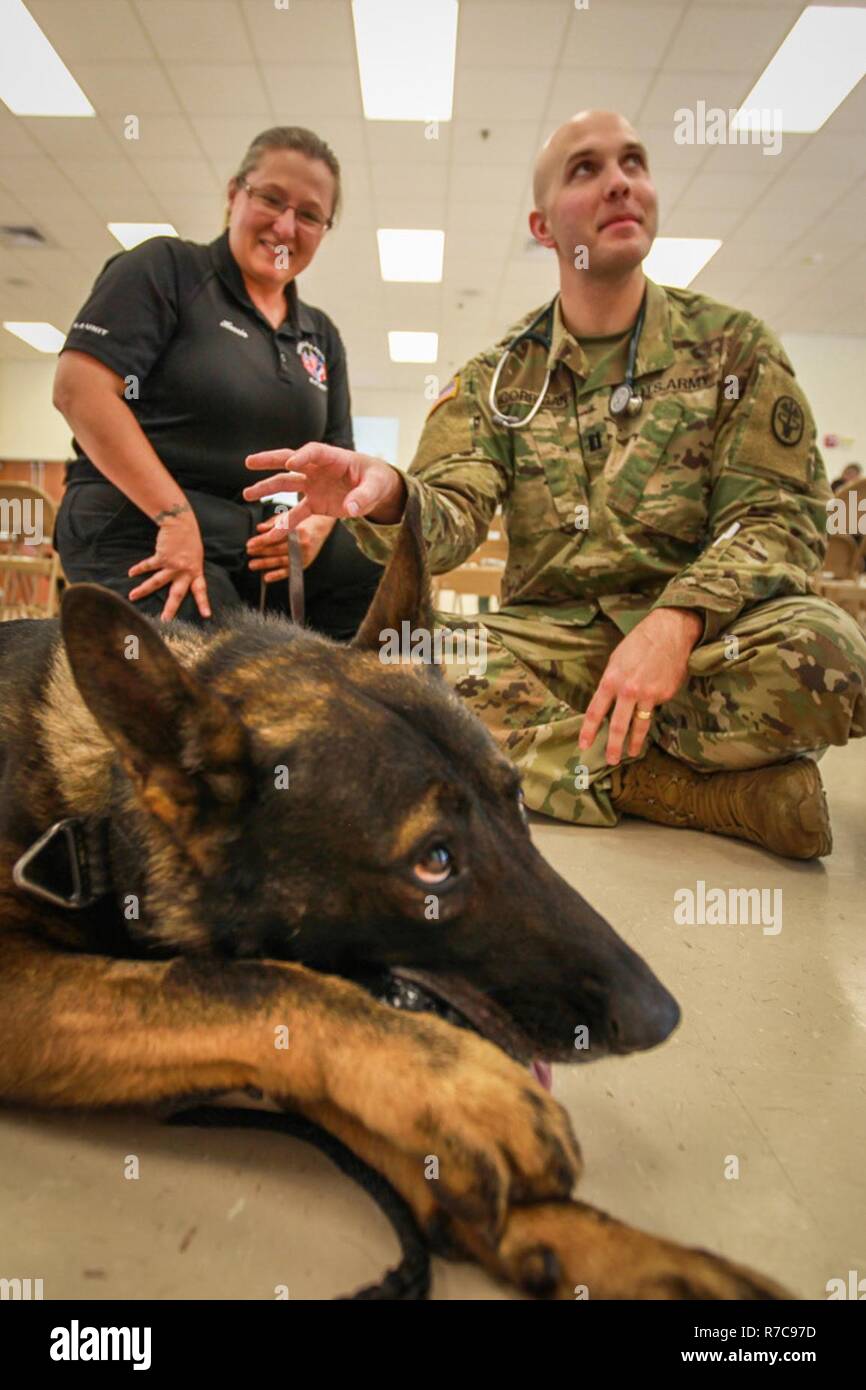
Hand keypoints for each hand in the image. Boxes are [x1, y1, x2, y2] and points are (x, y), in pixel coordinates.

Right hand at [127, 509, 210, 620]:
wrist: (181, 523)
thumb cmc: (190, 539)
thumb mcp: (196, 556)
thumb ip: (190, 569)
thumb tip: (185, 578)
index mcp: (195, 572)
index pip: (201, 590)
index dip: (203, 603)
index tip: (206, 616)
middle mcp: (184, 571)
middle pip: (176, 594)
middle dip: (170, 608)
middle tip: (164, 621)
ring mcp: (172, 565)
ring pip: (156, 582)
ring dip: (143, 590)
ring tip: (132, 597)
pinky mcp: (161, 557)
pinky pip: (148, 565)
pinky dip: (139, 568)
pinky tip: (131, 573)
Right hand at [243, 442, 405, 525]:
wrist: (376, 490)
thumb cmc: (376, 480)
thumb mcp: (376, 486)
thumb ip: (364, 497)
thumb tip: (351, 508)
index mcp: (333, 458)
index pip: (314, 452)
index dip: (303, 456)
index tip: (291, 464)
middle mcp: (318, 469)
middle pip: (290, 460)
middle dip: (269, 461)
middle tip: (249, 462)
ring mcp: (313, 485)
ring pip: (286, 484)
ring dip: (267, 489)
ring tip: (247, 494)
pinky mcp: (314, 503)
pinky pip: (297, 513)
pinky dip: (285, 524)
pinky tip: (271, 533)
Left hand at [246, 513, 336, 580]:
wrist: (321, 527)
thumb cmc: (302, 521)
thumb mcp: (288, 517)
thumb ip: (273, 523)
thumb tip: (259, 529)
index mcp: (297, 529)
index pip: (275, 536)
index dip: (261, 541)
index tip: (249, 544)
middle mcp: (302, 542)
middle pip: (277, 549)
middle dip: (261, 552)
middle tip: (249, 554)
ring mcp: (304, 554)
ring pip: (282, 561)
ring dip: (266, 564)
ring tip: (253, 564)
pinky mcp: (305, 563)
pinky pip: (290, 571)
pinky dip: (277, 575)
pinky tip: (267, 577)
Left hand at [578, 608, 702, 765]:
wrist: (670, 632)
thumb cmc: (639, 643)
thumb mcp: (616, 660)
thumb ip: (610, 683)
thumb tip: (608, 702)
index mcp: (611, 680)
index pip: (596, 711)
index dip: (589, 731)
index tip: (584, 745)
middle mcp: (628, 690)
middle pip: (618, 725)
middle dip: (613, 745)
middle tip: (610, 760)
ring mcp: (648, 694)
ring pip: (639, 724)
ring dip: (634, 742)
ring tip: (630, 754)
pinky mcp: (665, 695)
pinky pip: (655, 708)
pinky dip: (650, 711)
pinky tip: (651, 707)